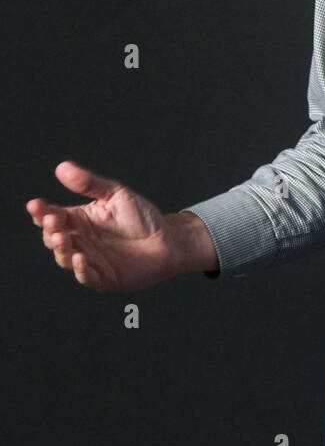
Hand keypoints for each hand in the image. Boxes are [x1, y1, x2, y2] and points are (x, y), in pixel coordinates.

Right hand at [25, 161, 191, 291]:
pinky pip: (86, 276)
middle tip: (52, 221)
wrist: (168, 240)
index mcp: (78, 220)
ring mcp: (89, 260)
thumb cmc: (142, 217)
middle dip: (50, 230)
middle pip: (53, 237)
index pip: (51, 215)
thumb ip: (90, 183)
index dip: (41, 211)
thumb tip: (62, 167)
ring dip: (61, 249)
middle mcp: (79, 241)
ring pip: (64, 258)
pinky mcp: (103, 278)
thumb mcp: (116, 194)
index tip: (36, 205)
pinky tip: (81, 258)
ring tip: (63, 238)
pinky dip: (80, 270)